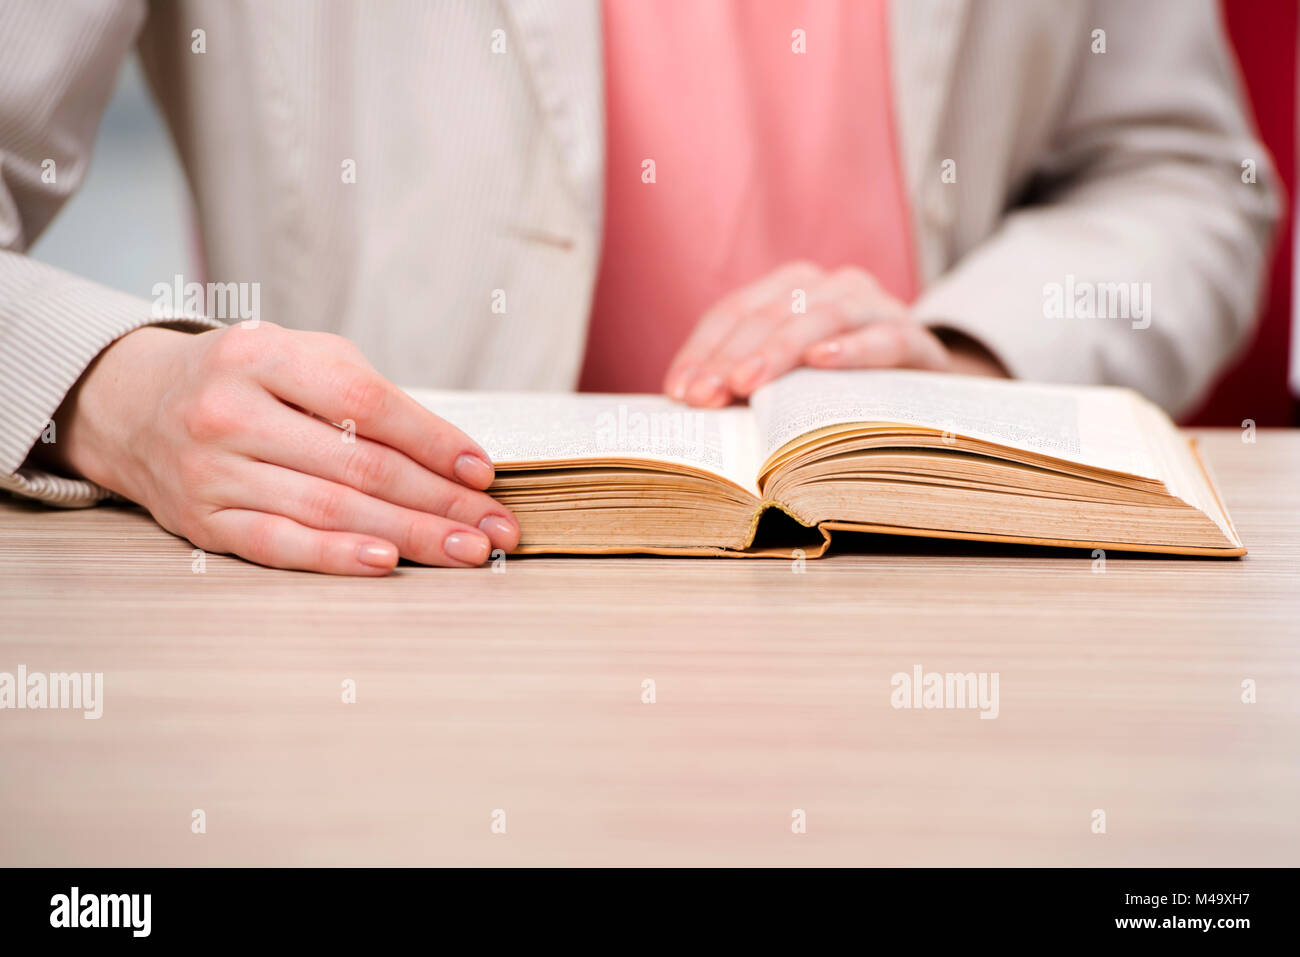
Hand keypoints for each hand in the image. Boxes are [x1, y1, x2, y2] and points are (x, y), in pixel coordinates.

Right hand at [37, 323, 518, 573]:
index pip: (366, 404)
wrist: (134, 404)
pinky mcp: (202, 522)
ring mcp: (211, 472)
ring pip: (329, 510)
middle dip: (439, 500)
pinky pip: (281, 545)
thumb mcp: (298, 355)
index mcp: (261, 356)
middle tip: (497, 526)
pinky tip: (389, 562)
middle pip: (358, 466)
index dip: (433, 440)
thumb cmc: (244, 378)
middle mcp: (229, 412)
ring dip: (410, 535)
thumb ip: (367, 394)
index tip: (485, 472)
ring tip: (467, 550)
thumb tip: (454, 457)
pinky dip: (337, 556)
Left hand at [663, 261, 1005, 406]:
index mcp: (790, 288)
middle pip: (768, 314)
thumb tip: (686, 404)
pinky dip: (851, 347)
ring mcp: (874, 305)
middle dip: (730, 358)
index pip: (733, 312)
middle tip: (704, 398)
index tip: (679, 393)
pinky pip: (882, 337)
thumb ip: (741, 385)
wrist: (925, 393)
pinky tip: (821, 362)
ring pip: (818, 317)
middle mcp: (830, 285)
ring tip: (747, 383)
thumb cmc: (838, 388)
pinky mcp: (914, 336)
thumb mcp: (786, 382)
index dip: (703, 351)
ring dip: (779, 351)